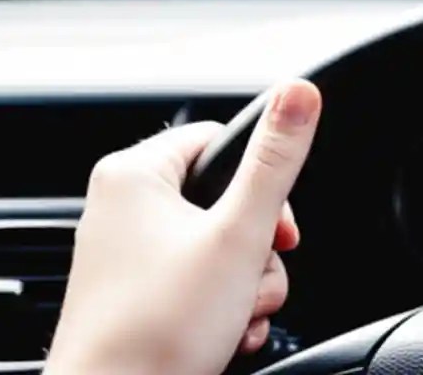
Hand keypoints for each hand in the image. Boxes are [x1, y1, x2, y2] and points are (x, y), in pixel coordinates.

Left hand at [44, 79, 321, 374]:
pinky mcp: (137, 293)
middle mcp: (122, 208)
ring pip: (220, 246)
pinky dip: (223, 306)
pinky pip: (199, 281)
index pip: (222, 141)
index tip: (276, 227)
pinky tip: (224, 332)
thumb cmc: (159, 329)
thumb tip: (300, 91)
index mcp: (134, 175)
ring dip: (247, 283)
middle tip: (251, 278)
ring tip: (235, 314)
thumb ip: (274, 162)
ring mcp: (127, 254)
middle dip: (257, 249)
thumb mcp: (238, 235)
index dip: (263, 183)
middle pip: (227, 201)